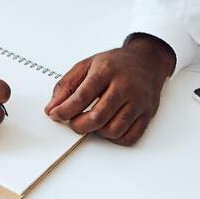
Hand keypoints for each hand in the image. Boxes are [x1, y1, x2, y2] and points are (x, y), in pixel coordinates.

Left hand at [44, 34, 175, 145]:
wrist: (146, 61)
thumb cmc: (116, 64)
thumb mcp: (86, 65)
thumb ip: (66, 86)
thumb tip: (52, 108)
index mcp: (106, 71)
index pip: (81, 97)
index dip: (65, 110)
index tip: (56, 115)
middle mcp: (124, 86)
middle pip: (98, 117)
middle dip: (79, 125)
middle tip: (74, 122)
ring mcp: (138, 101)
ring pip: (114, 130)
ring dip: (97, 132)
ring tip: (93, 122)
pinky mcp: (147, 113)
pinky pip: (129, 137)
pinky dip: (115, 138)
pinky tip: (109, 127)